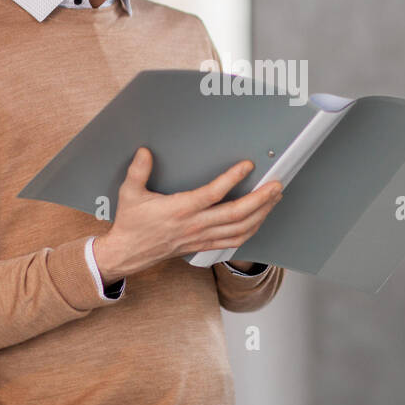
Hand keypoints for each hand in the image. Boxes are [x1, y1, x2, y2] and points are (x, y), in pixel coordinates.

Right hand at [93, 147, 282, 280]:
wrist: (128, 252)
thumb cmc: (132, 223)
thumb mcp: (129, 193)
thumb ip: (138, 171)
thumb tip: (144, 152)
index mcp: (180, 209)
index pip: (213, 193)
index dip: (232, 179)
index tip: (247, 166)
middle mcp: (195, 225)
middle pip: (236, 214)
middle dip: (260, 199)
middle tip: (276, 185)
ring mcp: (201, 237)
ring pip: (239, 229)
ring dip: (261, 214)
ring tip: (274, 199)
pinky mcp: (203, 245)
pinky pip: (233, 241)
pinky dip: (251, 230)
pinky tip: (260, 220)